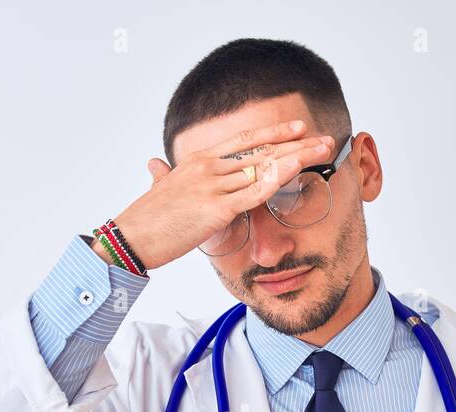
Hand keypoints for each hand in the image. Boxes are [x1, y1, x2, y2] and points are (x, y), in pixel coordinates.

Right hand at [106, 120, 334, 270]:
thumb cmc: (144, 219)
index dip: (273, 132)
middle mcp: (208, 167)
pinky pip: (255, 191)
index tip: (297, 128)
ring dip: (298, 157)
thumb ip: (162, 176)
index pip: (243, 139)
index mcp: (198, 160)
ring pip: (264, 166)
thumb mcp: (157, 190)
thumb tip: (155, 166)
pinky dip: (279, 178)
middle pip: (261, 149)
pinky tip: (298, 169)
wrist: (130, 238)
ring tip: (324, 151)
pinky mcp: (217, 208)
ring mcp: (213, 185)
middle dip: (296, 144)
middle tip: (324, 138)